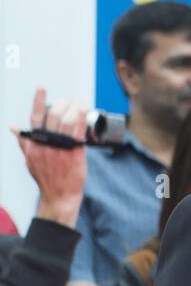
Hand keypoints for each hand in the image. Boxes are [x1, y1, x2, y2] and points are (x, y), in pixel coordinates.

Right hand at [10, 87, 86, 227]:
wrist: (59, 197)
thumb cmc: (46, 178)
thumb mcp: (30, 159)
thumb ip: (23, 141)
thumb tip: (12, 127)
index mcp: (35, 143)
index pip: (35, 117)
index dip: (38, 101)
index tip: (42, 88)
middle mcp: (47, 144)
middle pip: (54, 115)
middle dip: (63, 103)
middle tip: (69, 101)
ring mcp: (61, 148)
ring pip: (67, 120)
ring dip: (74, 107)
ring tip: (79, 103)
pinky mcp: (75, 154)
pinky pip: (78, 131)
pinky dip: (81, 118)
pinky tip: (84, 111)